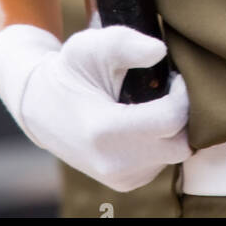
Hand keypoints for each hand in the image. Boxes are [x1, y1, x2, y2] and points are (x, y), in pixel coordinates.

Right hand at [0, 23, 190, 191]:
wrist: (43, 107)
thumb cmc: (71, 70)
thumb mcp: (90, 46)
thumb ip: (125, 43)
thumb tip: (160, 51)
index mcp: (104, 131)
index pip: (170, 120)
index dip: (182, 94)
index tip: (174, 75)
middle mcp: (113, 163)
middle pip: (180, 144)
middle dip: (182, 114)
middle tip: (168, 89)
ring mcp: (120, 178)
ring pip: (174, 155)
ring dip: (172, 128)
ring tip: (151, 103)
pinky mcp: (126, 182)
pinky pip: (162, 162)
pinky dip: (162, 141)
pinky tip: (144, 120)